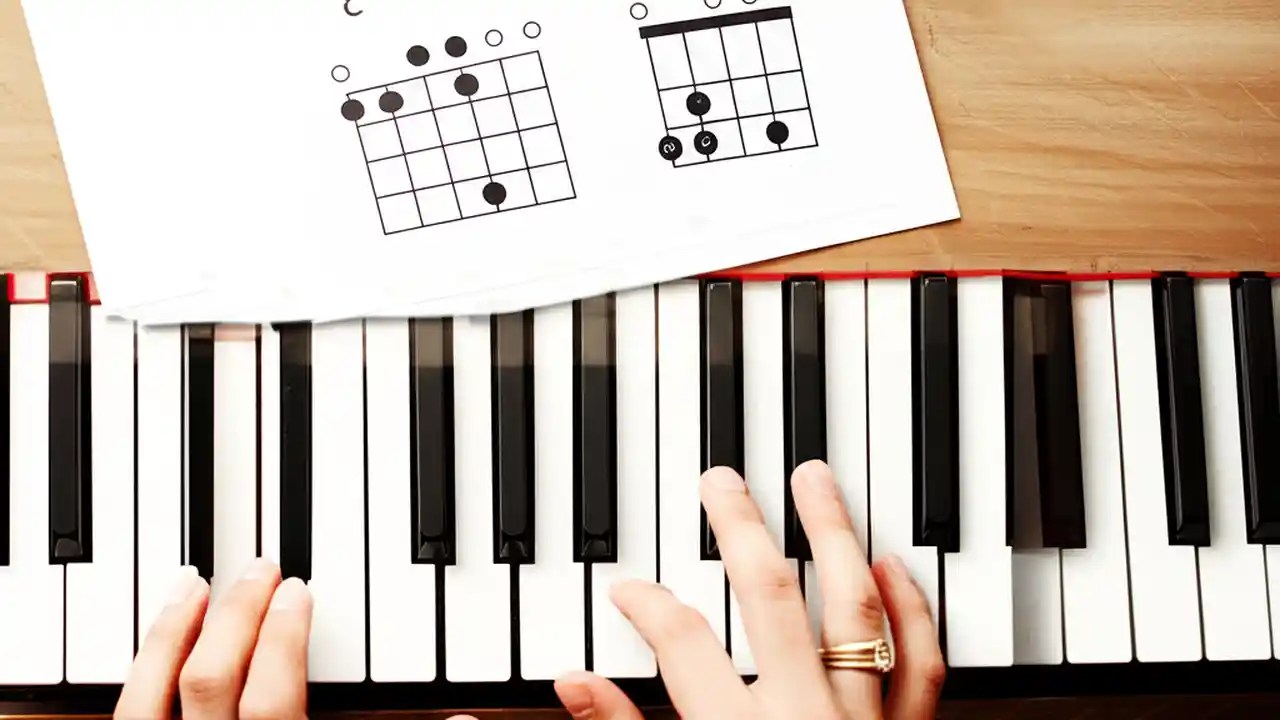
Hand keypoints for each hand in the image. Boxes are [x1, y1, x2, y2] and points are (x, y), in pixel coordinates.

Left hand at [112, 559, 482, 719]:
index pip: (271, 695)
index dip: (282, 632)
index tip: (296, 589)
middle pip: (206, 682)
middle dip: (233, 614)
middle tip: (256, 570)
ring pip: (142, 701)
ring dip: (164, 637)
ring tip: (189, 589)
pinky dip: (137, 680)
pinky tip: (153, 658)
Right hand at [554, 460, 945, 718]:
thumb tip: (573, 684)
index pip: (680, 643)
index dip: (645, 603)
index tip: (626, 588)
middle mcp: (802, 718)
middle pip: (768, 596)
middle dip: (740, 528)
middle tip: (722, 479)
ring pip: (853, 610)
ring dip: (834, 535)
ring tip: (815, 481)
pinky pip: (921, 663)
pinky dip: (909, 609)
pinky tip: (890, 563)